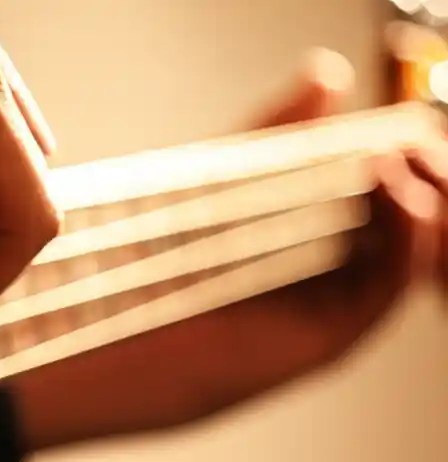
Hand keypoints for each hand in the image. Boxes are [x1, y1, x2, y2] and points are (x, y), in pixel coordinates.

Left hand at [13, 48, 447, 449]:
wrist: (87, 336)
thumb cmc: (135, 270)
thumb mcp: (217, 187)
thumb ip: (273, 136)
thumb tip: (329, 78)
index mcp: (294, 243)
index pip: (376, 197)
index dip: (400, 161)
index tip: (400, 128)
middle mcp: (313, 280)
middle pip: (400, 231)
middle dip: (421, 182)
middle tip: (412, 141)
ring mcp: (317, 313)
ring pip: (401, 262)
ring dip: (421, 210)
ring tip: (401, 160)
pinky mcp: (315, 343)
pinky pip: (380, 297)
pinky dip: (402, 248)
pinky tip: (397, 201)